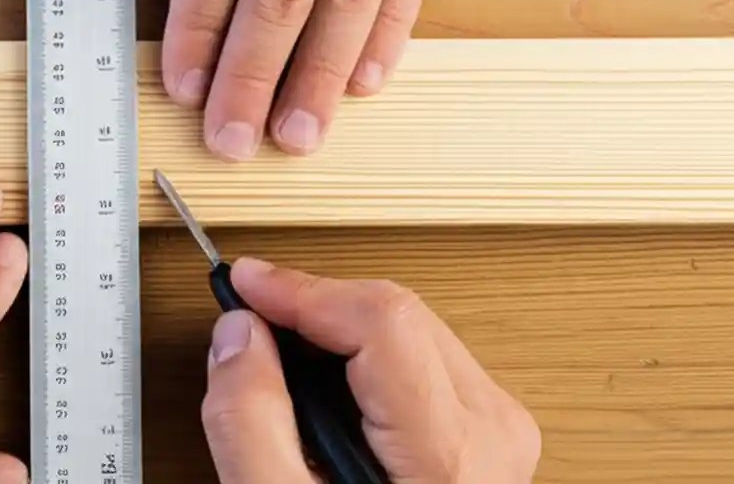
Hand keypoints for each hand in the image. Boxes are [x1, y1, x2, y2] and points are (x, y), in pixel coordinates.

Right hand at [200, 258, 539, 482]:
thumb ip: (251, 423)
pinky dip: (361, 356)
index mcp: (449, 450)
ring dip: (336, 330)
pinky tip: (322, 383)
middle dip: (313, 305)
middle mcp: (489, 427)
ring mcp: (496, 429)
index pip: (379, 317)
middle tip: (250, 315)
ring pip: (407, 329)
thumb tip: (238, 339)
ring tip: (280, 353)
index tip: (245, 283)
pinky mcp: (486, 432)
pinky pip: (419, 359)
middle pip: (394, 312)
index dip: (302, 288)